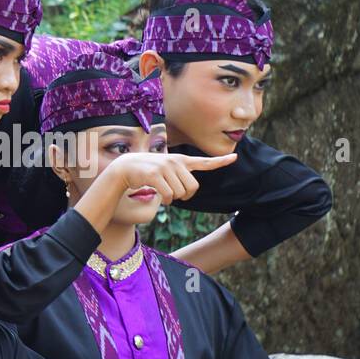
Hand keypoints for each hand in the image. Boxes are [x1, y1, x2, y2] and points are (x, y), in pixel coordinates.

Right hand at [107, 150, 236, 205]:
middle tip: (174, 194)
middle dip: (185, 196)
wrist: (125, 168)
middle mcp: (175, 161)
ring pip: (180, 194)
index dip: (220, 161)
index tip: (234, 157)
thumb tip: (188, 191)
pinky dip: (164, 201)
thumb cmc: (147, 172)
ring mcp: (165, 167)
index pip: (204, 162)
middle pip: (192, 188)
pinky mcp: (155, 175)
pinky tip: (158, 195)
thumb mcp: (166, 170)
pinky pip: (168, 196)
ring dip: (172, 199)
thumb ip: (179, 176)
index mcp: (181, 160)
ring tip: (162, 190)